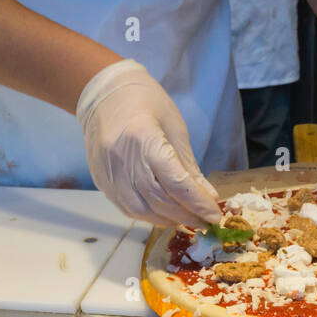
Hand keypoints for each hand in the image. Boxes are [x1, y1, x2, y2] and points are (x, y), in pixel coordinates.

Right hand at [77, 59, 221, 225]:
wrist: (104, 95)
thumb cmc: (145, 104)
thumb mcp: (175, 128)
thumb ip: (189, 167)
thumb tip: (208, 197)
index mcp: (144, 139)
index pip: (176, 183)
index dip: (198, 204)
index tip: (215, 216)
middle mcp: (123, 160)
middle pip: (159, 201)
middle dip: (186, 215)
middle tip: (205, 221)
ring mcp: (109, 173)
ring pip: (142, 211)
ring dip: (168, 219)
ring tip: (186, 218)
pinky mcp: (101, 182)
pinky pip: (127, 208)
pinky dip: (149, 215)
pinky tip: (164, 213)